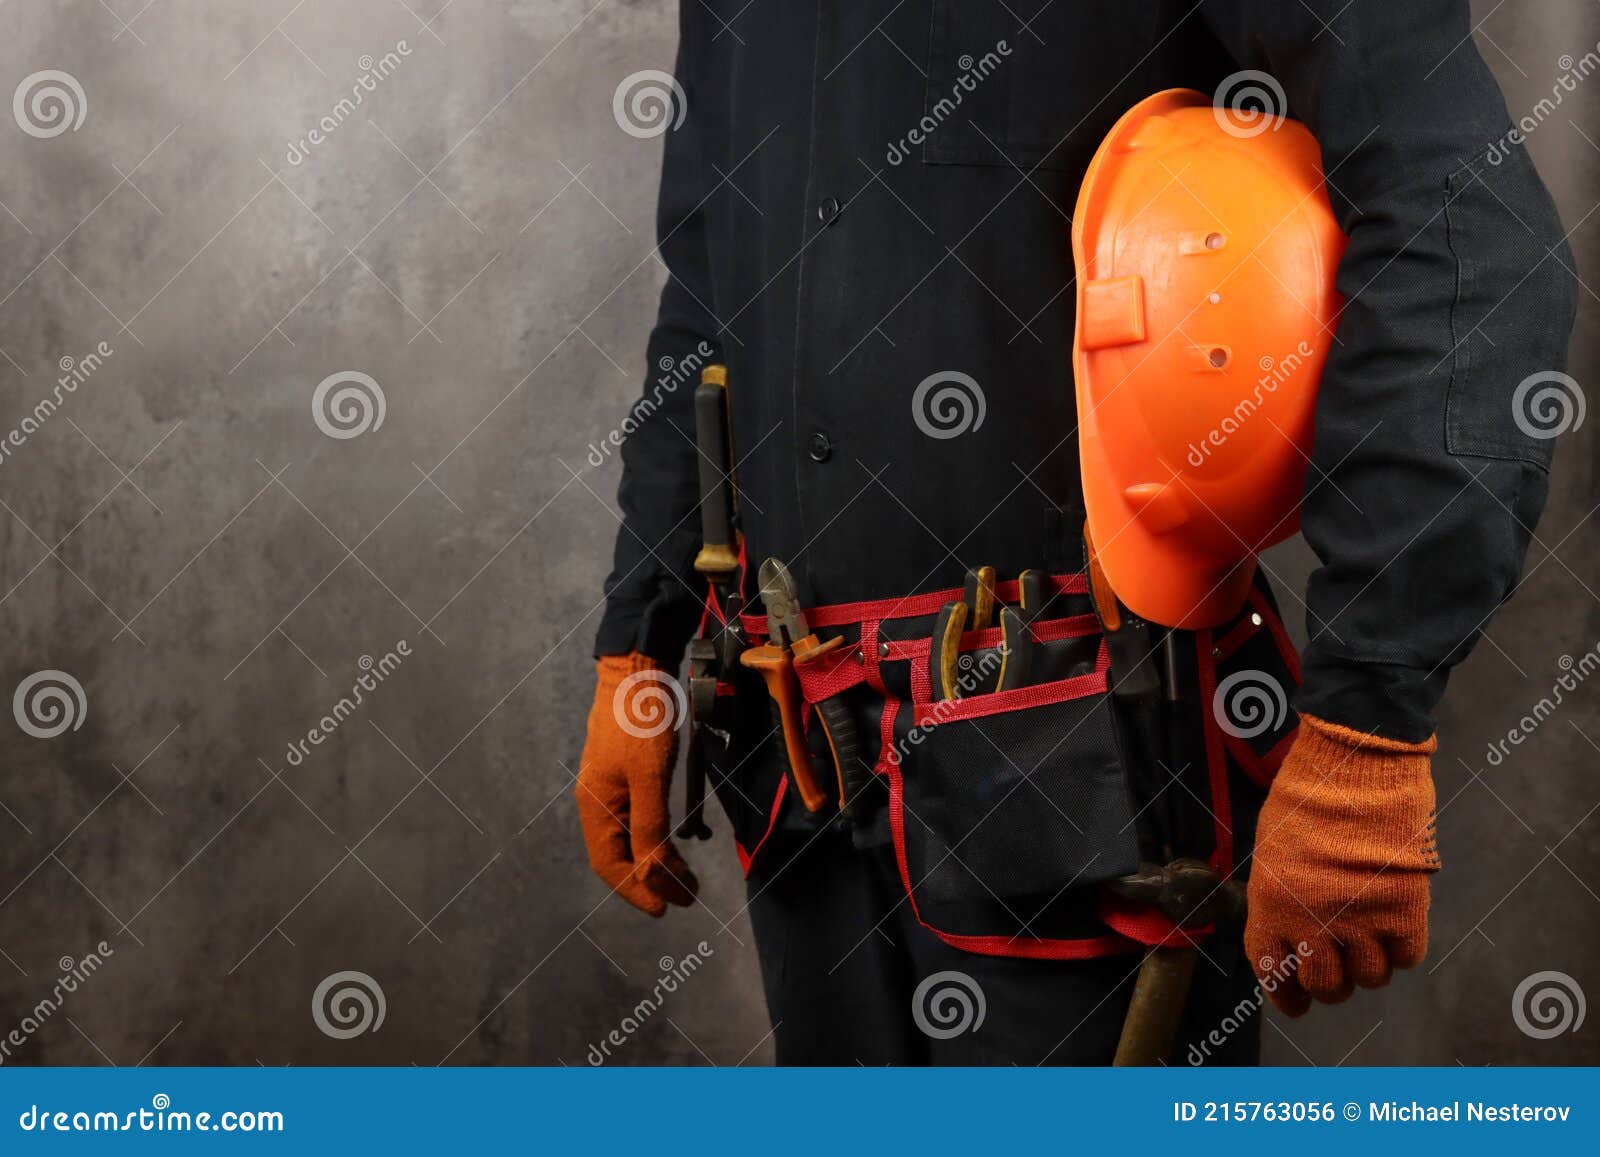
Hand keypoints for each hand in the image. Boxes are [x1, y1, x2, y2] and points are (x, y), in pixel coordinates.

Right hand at [575, 653, 698, 916]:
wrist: (639, 669)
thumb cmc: (640, 719)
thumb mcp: (649, 776)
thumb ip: (650, 826)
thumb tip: (652, 872)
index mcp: (596, 805)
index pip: (610, 864)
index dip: (635, 890)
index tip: (664, 908)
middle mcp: (600, 801)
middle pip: (621, 855)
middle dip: (653, 880)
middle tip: (687, 897)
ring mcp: (614, 787)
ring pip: (633, 838)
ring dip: (659, 861)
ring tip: (687, 879)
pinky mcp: (630, 774)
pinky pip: (641, 818)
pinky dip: (659, 837)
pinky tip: (676, 845)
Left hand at [1245, 713, 1437, 1014]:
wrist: (1354, 763)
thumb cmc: (1307, 796)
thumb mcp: (1272, 849)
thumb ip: (1280, 897)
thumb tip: (1292, 933)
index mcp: (1271, 903)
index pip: (1273, 973)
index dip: (1286, 995)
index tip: (1296, 1003)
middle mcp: (1312, 920)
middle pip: (1326, 985)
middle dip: (1331, 983)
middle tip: (1339, 967)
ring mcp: (1361, 917)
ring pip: (1370, 978)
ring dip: (1368, 967)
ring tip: (1367, 941)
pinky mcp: (1404, 907)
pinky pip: (1406, 956)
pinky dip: (1401, 950)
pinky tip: (1394, 927)